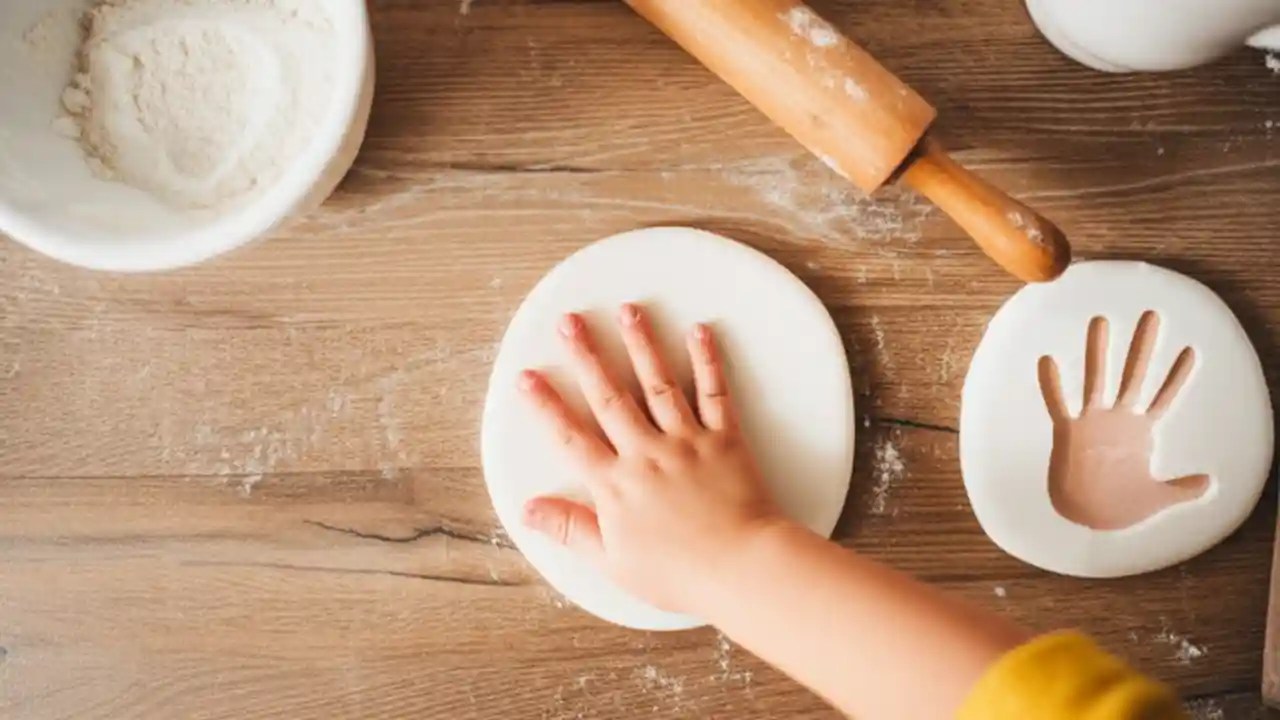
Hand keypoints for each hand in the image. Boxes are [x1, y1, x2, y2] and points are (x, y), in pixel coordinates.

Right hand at [518, 304, 785, 613]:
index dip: (546, 405)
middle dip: (587, 355)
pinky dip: (707, 361)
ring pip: (658, 384)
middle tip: (569, 321)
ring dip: (641, 344)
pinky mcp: (724, 440)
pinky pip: (714, 393)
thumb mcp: (612, 561)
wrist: (740, 568)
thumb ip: (570, 529)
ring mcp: (686, 442)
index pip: (571, 437)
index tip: (527, 376)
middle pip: (609, 397)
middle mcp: (646, 454)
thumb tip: (529, 509)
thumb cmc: (678, 573)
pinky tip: (698, 332)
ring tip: (628, 310)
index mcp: (615, 485)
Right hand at [1038, 311, 1210, 530]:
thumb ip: (1184, 488)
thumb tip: (1209, 482)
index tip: (1191, 351)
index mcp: (1139, 431)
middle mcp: (1117, 419)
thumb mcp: (1160, 498)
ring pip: (1097, 379)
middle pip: (1135, 374)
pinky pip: (1059, 405)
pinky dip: (1052, 385)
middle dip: (1144, 346)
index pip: (1164, 396)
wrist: (1087, 519)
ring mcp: (1093, 423)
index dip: (1178, 376)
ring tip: (1101, 321)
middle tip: (1153, 315)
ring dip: (1099, 351)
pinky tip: (1048, 361)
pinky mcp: (1069, 433)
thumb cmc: (1119, 507)